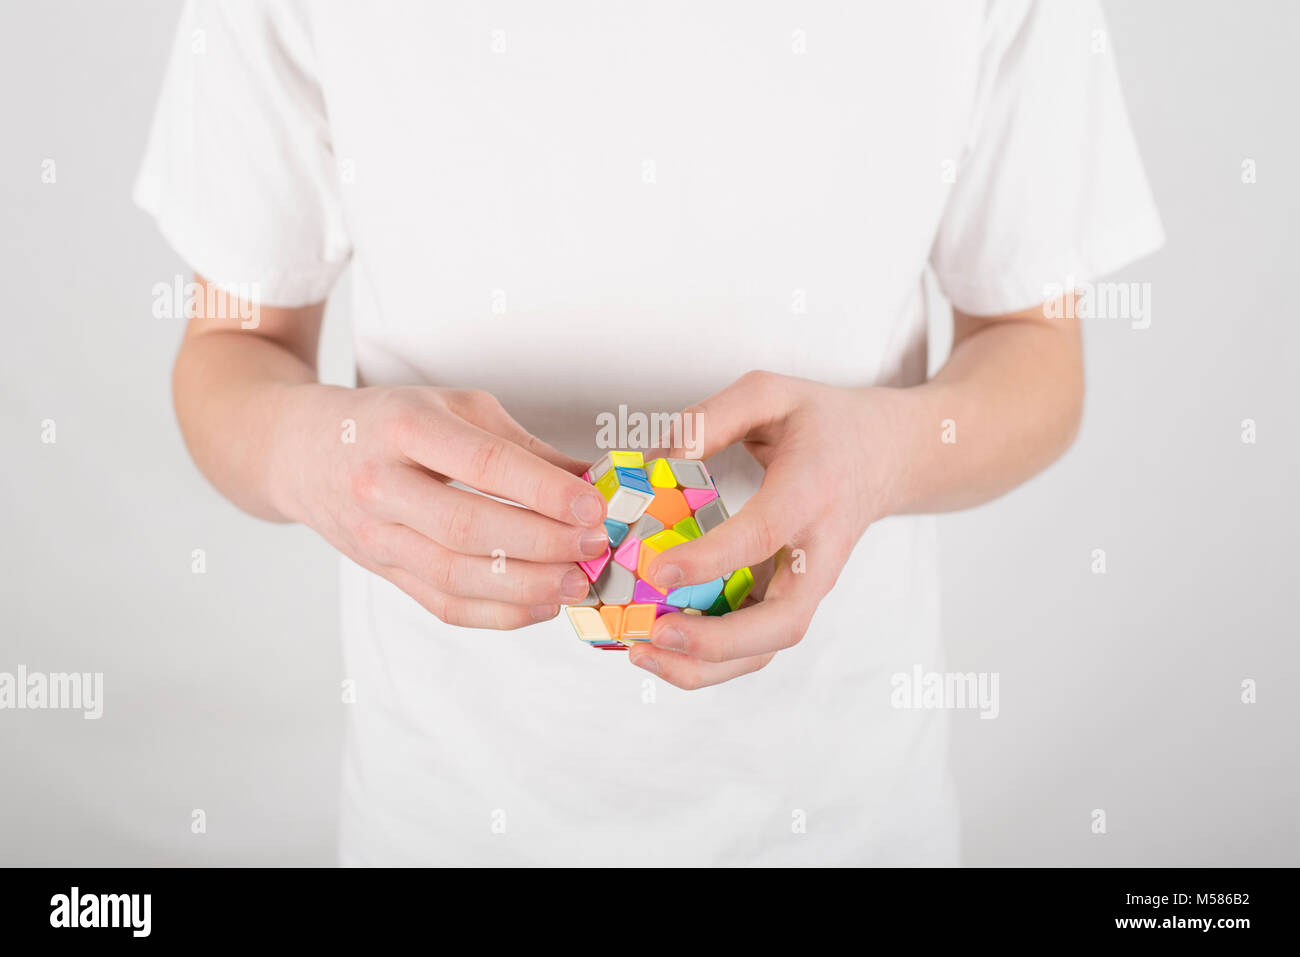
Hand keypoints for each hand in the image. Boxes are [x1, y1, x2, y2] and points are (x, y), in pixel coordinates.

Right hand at [271, 384, 608, 627]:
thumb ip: (525, 449)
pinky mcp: (382, 572)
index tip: (594, 506)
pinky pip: (443, 605)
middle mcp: (381, 484)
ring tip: (577, 582)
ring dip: (526, 586)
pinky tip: (541, 605)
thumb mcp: (455, 410)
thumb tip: (596, 481)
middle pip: (467, 527)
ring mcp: (375, 536)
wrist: (303, 451)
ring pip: (455, 575)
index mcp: (404, 427)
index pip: (483, 465)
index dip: (544, 490)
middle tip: (594, 546)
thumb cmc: (391, 421)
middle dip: (542, 543)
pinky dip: (498, 613)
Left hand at [629, 371, 907, 687]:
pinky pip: (758, 642)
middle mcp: (819, 550)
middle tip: (657, 635)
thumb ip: (708, 421)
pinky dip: (712, 659)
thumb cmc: (824, 422)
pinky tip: (663, 649)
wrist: (887, 454)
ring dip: (709, 665)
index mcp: (812, 491)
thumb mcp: (769, 393)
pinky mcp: (796, 597)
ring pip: (770, 647)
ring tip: (645, 656)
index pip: (764, 535)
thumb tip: (652, 465)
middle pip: (783, 622)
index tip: (659, 569)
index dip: (711, 559)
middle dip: (717, 641)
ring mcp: (811, 583)